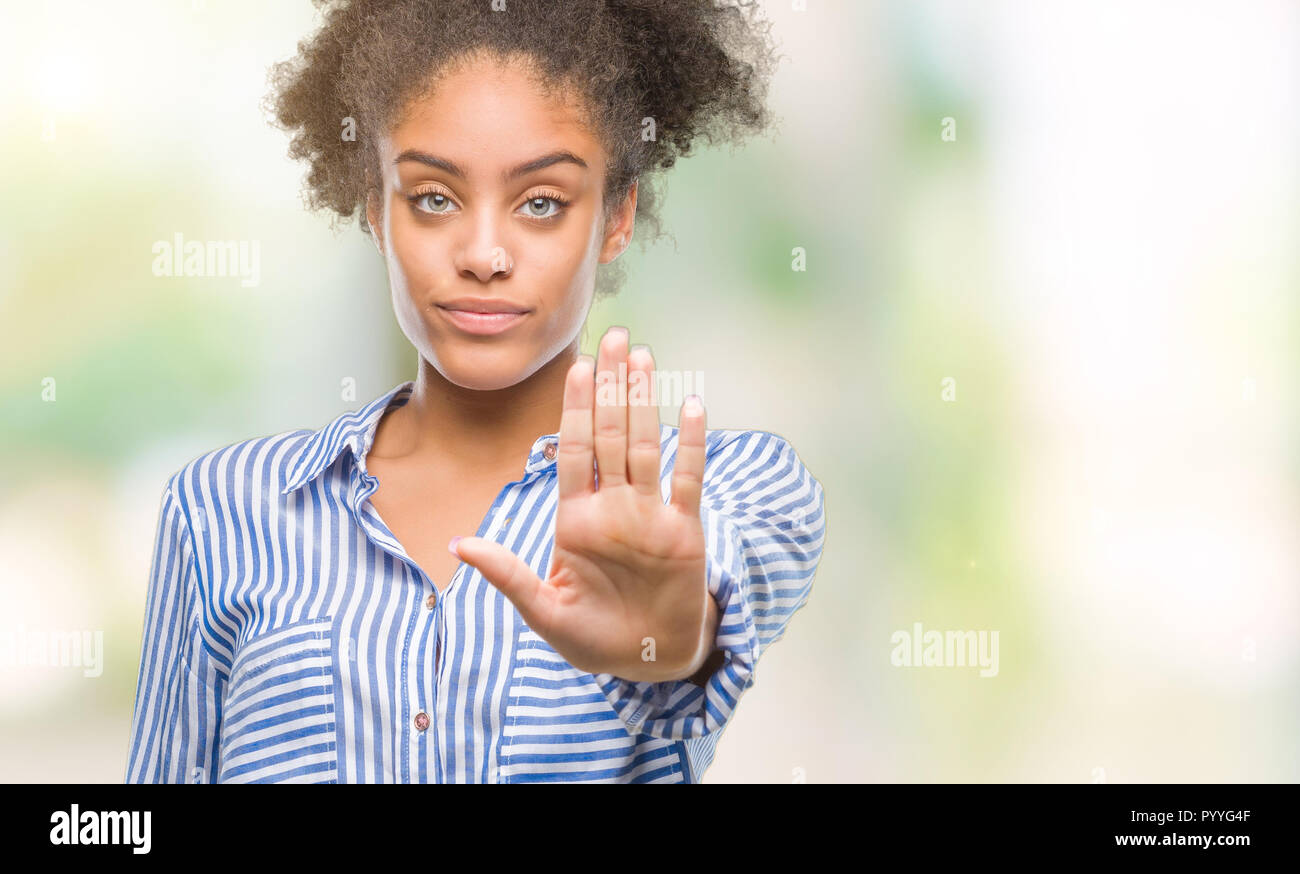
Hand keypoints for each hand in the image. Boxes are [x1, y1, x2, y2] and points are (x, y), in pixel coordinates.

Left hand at [450, 326, 716, 681]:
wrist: (644, 661)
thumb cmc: (591, 637)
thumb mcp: (543, 611)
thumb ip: (507, 575)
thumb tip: (459, 544)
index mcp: (576, 519)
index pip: (574, 450)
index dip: (576, 409)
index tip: (576, 367)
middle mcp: (613, 507)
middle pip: (612, 434)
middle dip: (611, 386)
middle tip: (613, 337)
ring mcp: (650, 515)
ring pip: (647, 446)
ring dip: (645, 402)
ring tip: (643, 357)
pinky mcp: (684, 532)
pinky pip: (688, 480)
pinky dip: (692, 444)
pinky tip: (693, 405)